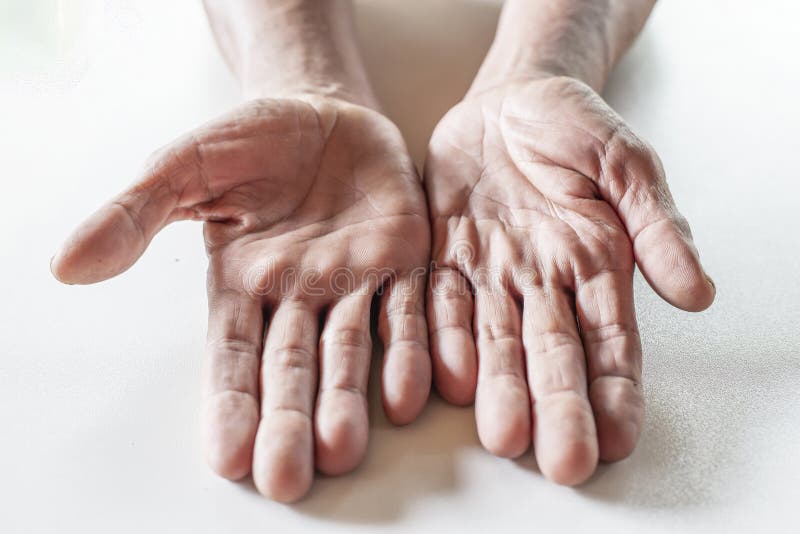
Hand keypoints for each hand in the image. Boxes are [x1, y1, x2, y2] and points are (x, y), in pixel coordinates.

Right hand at [51, 96, 430, 500]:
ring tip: (344, 452)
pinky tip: (414, 392)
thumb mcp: (186, 167)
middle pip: (293, 368)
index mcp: (244, 283)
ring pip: (353, 351)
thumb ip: (137, 213)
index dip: (232, 401)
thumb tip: (68, 266)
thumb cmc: (252, 140)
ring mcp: (354, 282)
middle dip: (290, 420)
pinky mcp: (402, 260)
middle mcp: (300, 296)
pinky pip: (410, 308)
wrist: (322, 110)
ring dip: (350, 400)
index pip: (234, 354)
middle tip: (288, 478)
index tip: (228, 455)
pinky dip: (413, 348)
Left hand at [424, 76, 713, 484]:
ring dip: (495, 387)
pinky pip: (434, 301)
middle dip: (554, 407)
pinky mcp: (440, 256)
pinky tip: (437, 379)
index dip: (615, 390)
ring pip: (490, 339)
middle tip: (558, 460)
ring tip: (500, 435)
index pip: (610, 341)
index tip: (617, 438)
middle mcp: (540, 283)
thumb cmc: (574, 126)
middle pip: (549, 354)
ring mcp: (488, 274)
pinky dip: (435, 339)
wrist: (509, 101)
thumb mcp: (624, 162)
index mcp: (594, 265)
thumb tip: (698, 293)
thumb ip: (654, 224)